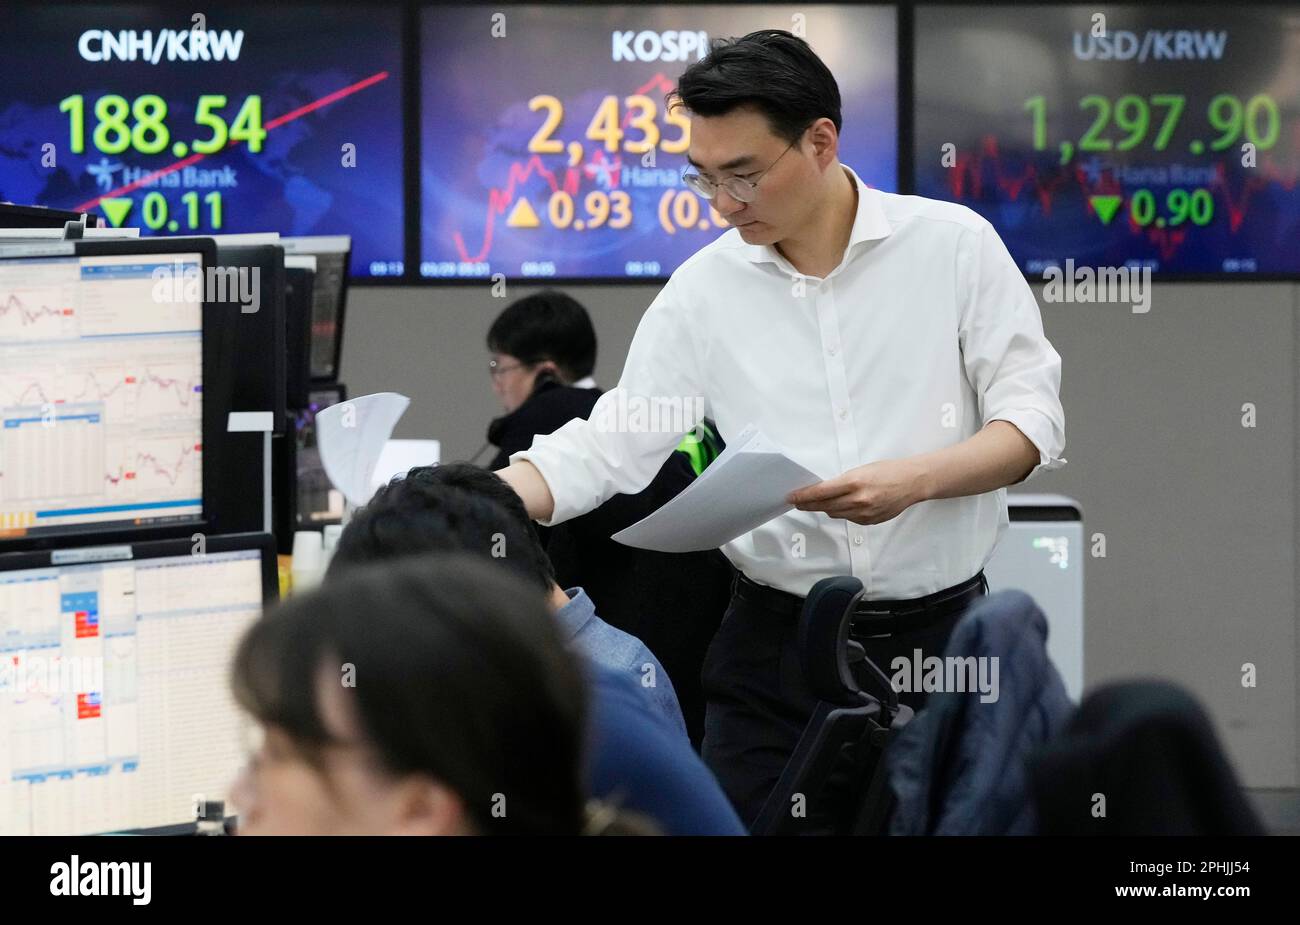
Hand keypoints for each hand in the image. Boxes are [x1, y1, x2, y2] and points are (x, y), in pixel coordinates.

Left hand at [786, 458, 928, 524]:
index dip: (803, 496)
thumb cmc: (888, 471)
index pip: (820, 492)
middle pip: (824, 506)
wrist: (912, 482)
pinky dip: (842, 512)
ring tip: (816, 503)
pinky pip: (848, 519)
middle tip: (797, 503)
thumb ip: (842, 482)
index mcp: (854, 482)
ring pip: (834, 514)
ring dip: (823, 509)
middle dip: (808, 504)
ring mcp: (865, 513)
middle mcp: (858, 500)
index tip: (791, 497)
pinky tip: (842, 506)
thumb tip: (823, 491)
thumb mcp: (861, 470)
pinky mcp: (870, 521)